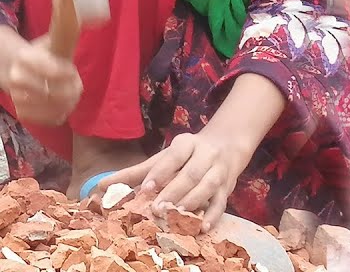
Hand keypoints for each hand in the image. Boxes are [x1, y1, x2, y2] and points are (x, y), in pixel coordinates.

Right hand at [3, 34, 82, 126]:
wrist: (17, 69)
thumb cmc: (42, 54)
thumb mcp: (53, 40)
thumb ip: (68, 29)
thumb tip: (82, 12)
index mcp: (26, 57)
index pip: (48, 69)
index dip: (65, 73)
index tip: (73, 71)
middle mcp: (16, 78)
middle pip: (51, 91)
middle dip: (71, 90)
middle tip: (77, 85)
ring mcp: (17, 97)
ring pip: (51, 106)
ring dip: (68, 102)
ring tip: (73, 95)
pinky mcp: (22, 112)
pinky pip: (47, 119)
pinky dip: (60, 114)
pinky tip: (64, 106)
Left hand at [96, 131, 251, 231]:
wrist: (227, 145)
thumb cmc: (187, 155)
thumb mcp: (163, 157)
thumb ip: (134, 172)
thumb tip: (100, 187)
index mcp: (187, 144)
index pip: (174, 157)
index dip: (161, 172)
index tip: (147, 188)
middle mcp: (206, 155)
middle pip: (191, 173)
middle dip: (174, 191)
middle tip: (157, 209)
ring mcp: (219, 171)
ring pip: (208, 186)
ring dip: (192, 201)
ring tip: (175, 215)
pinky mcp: (227, 188)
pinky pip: (221, 202)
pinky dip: (213, 215)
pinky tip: (202, 227)